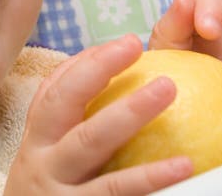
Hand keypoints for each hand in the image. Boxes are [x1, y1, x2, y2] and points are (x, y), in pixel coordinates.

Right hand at [5, 34, 192, 195]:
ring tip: (166, 89)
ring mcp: (57, 188)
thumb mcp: (52, 163)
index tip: (127, 42)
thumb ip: (80, 129)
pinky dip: (150, 178)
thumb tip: (133, 88)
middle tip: (137, 47)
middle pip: (63, 104)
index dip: (88, 62)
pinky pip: (116, 193)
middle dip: (97, 70)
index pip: (55, 88)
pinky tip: (184, 166)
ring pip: (90, 143)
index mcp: (37, 140)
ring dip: (127, 112)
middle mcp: (40, 159)